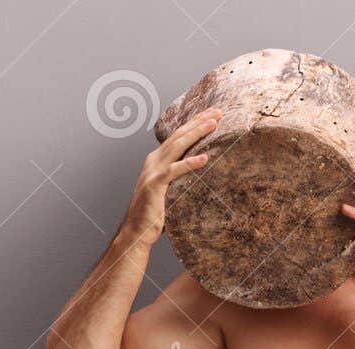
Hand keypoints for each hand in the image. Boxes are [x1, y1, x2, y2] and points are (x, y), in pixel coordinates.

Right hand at [123, 107, 220, 243]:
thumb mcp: (170, 190)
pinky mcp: (155, 184)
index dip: (194, 123)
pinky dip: (190, 163)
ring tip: (214, 124)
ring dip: (197, 133)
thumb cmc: (155, 213)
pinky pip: (174, 170)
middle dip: (199, 121)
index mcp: (157, 159)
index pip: (178, 136)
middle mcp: (154, 160)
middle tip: (218, 111)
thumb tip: (202, 174)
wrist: (136, 231)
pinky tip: (205, 158)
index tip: (211, 114)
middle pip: (179, 135)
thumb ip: (180, 178)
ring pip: (178, 146)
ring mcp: (153, 170)